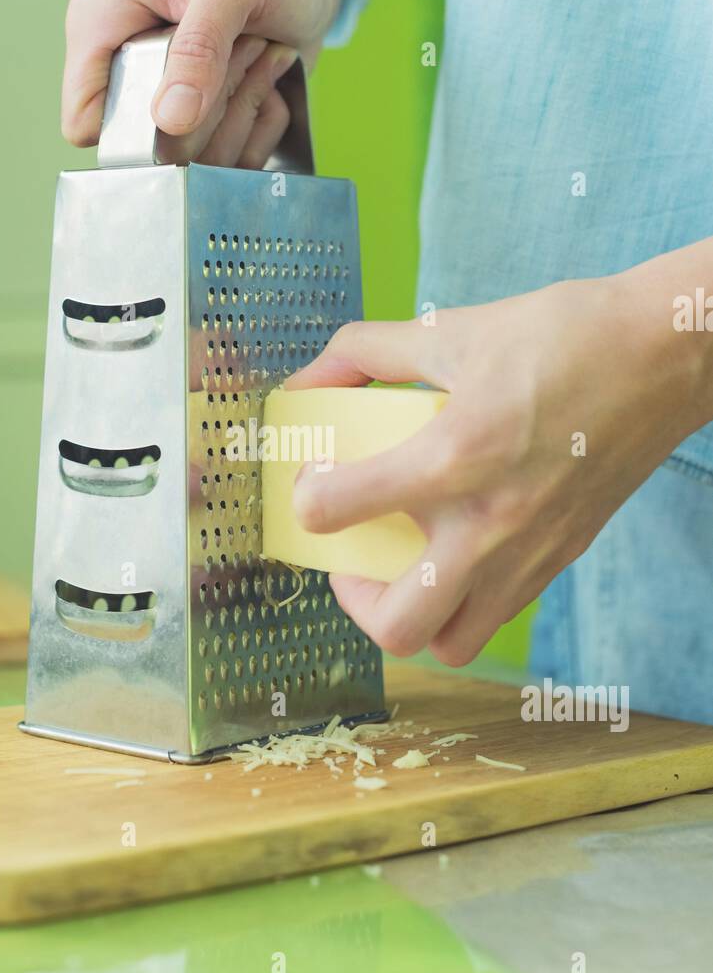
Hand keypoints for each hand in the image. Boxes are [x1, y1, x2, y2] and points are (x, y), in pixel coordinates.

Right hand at [61, 0, 336, 164]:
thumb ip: (199, 44)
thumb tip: (170, 121)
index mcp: (98, 25)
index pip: (86, 120)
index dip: (138, 122)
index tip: (196, 74)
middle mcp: (118, 75)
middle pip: (151, 151)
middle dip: (213, 102)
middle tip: (244, 45)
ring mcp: (156, 115)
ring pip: (195, 164)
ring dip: (244, 110)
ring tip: (257, 55)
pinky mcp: (198, 140)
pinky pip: (230, 168)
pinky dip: (261, 127)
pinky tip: (265, 84)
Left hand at [285, 271, 705, 664]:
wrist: (666, 355)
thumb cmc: (564, 336)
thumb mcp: (452, 329)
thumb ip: (367, 352)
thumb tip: (308, 379)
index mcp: (453, 456)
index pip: (337, 510)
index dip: (307, 499)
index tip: (317, 482)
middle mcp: (489, 523)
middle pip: (396, 624)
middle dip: (354, 598)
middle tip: (356, 553)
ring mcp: (530, 552)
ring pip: (451, 642)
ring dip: (413, 617)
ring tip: (405, 568)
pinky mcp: (560, 558)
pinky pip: (497, 615)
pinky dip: (463, 602)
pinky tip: (458, 550)